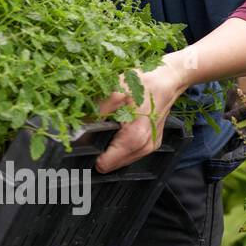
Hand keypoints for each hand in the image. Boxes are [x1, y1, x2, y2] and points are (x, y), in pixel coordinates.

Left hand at [93, 58, 188, 173]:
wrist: (167, 80)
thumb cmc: (142, 83)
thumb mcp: (114, 92)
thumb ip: (96, 112)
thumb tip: (78, 127)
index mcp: (134, 138)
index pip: (104, 164)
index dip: (90, 153)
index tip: (83, 141)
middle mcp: (144, 148)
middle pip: (111, 165)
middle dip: (99, 150)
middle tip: (92, 132)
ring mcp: (150, 148)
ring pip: (120, 161)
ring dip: (110, 149)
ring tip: (105, 129)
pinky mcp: (152, 144)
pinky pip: (130, 154)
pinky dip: (120, 146)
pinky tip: (117, 130)